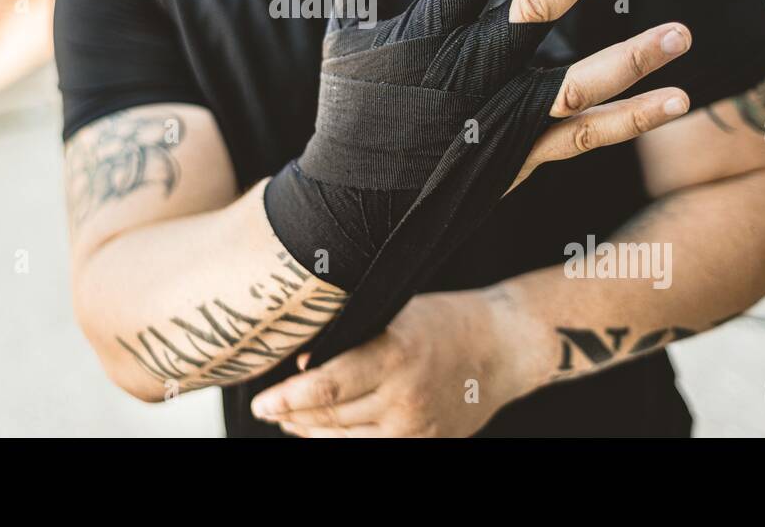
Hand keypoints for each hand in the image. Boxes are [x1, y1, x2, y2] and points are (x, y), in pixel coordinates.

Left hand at [251, 289, 524, 436]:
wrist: (503, 348)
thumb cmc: (444, 321)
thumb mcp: (394, 312)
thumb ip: (351, 335)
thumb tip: (300, 362)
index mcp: (395, 354)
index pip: (325, 388)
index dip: (285, 399)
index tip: (260, 401)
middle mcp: (405, 397)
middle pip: (328, 419)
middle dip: (289, 415)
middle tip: (264, 408)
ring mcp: (416, 429)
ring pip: (344, 441)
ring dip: (309, 432)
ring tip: (288, 418)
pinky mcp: (426, 446)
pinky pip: (370, 452)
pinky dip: (341, 442)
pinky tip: (322, 432)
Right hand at [341, 0, 693, 191]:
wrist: (354, 208)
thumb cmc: (348, 115)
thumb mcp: (345, 39)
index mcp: (429, 35)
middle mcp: (472, 71)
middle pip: (536, 10)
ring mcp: (500, 116)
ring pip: (577, 83)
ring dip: (633, 58)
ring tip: (683, 33)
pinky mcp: (520, 154)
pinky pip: (584, 136)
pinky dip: (632, 119)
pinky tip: (678, 98)